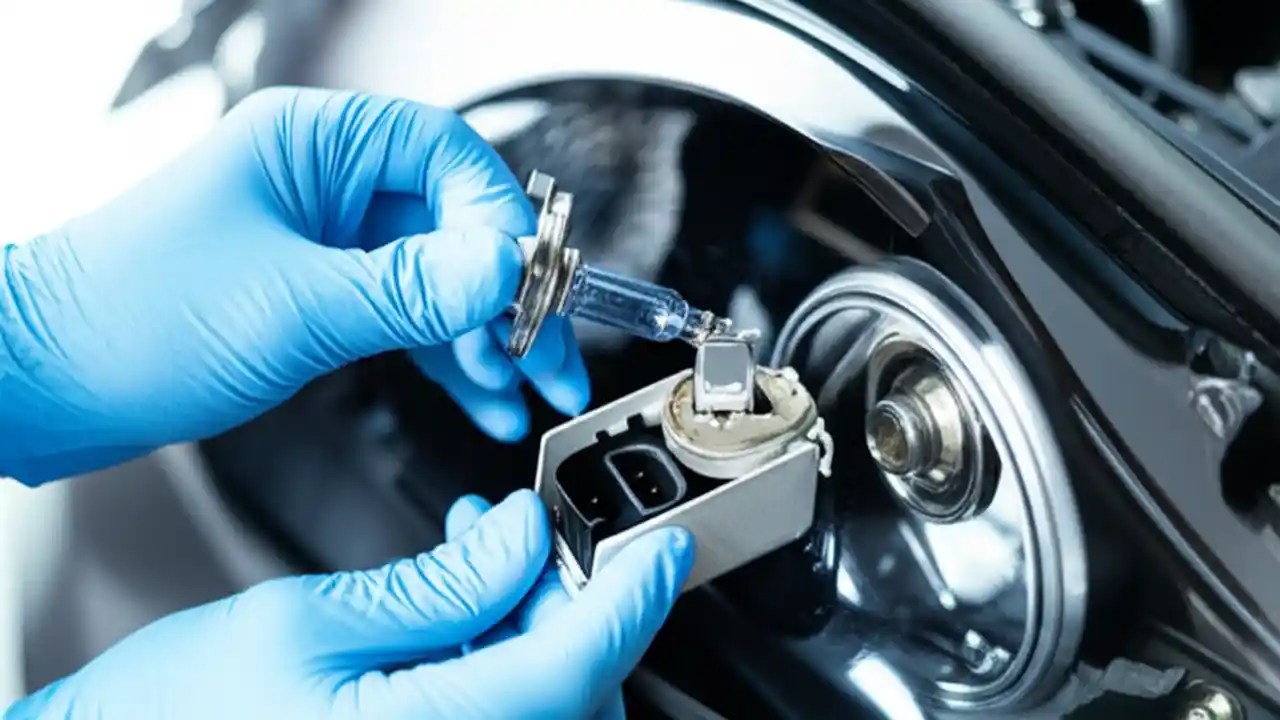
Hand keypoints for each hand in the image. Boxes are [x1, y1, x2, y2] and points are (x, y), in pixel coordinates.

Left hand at [0, 87, 587, 484]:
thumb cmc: (128, 322)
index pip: (448, 157)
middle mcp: (321, 182)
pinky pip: (402, 316)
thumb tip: (506, 266)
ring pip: (435, 276)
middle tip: (548, 356)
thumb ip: (413, 288)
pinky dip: (442, 358)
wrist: (39, 385)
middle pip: (453, 222)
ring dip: (484, 336)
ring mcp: (320, 241)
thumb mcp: (294, 308)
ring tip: (526, 391)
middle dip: (507, 294)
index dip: (501, 222)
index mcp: (312, 144)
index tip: (528, 289)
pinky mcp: (314, 294)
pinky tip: (480, 398)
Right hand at [5, 490, 693, 719]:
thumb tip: (522, 536)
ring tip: (486, 557)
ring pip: (545, 709)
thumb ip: (437, 584)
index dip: (635, 597)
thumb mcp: (303, 620)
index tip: (662, 549)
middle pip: (575, 689)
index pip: (581, 664)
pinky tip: (464, 613)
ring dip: (536, 631)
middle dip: (572, 603)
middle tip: (530, 538)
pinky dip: (501, 668)